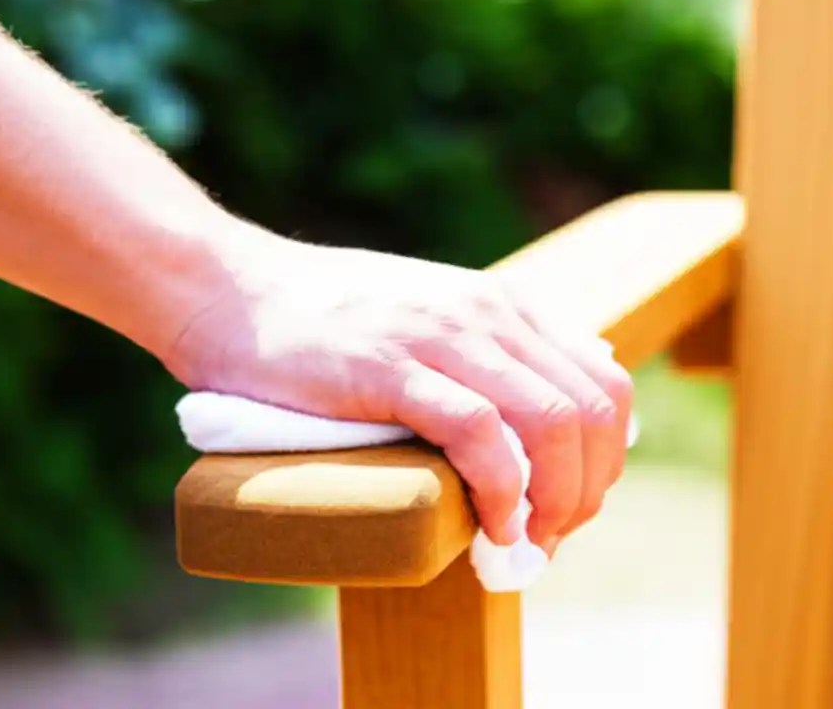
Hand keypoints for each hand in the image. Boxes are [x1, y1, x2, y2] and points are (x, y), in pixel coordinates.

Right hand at [162, 227, 632, 552]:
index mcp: (502, 308)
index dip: (604, 460)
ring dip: (555, 500)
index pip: (603, 385)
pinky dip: (502, 491)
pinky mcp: (391, 366)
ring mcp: (441, 336)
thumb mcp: (426, 321)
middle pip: (591, 411)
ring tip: (523, 543)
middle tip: (548, 539)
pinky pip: (479, 433)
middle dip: (586, 490)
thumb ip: (483, 356)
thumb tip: (542, 414)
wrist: (229, 289)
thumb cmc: (322, 322)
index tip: (569, 508)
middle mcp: (487, 314)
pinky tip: (491, 526)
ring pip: (551, 422)